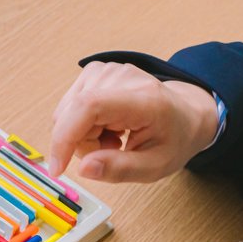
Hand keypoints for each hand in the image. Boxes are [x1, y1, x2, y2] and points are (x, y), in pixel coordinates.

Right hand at [47, 61, 219, 182]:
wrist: (185, 115)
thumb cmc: (172, 140)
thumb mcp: (155, 167)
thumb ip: (120, 170)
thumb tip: (84, 169)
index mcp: (143, 99)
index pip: (89, 106)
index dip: (65, 138)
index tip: (57, 169)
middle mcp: (122, 77)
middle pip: (72, 115)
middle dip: (80, 145)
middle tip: (112, 151)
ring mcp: (107, 71)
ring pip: (66, 114)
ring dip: (83, 136)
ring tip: (113, 138)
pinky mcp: (95, 72)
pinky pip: (69, 108)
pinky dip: (82, 125)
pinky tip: (106, 127)